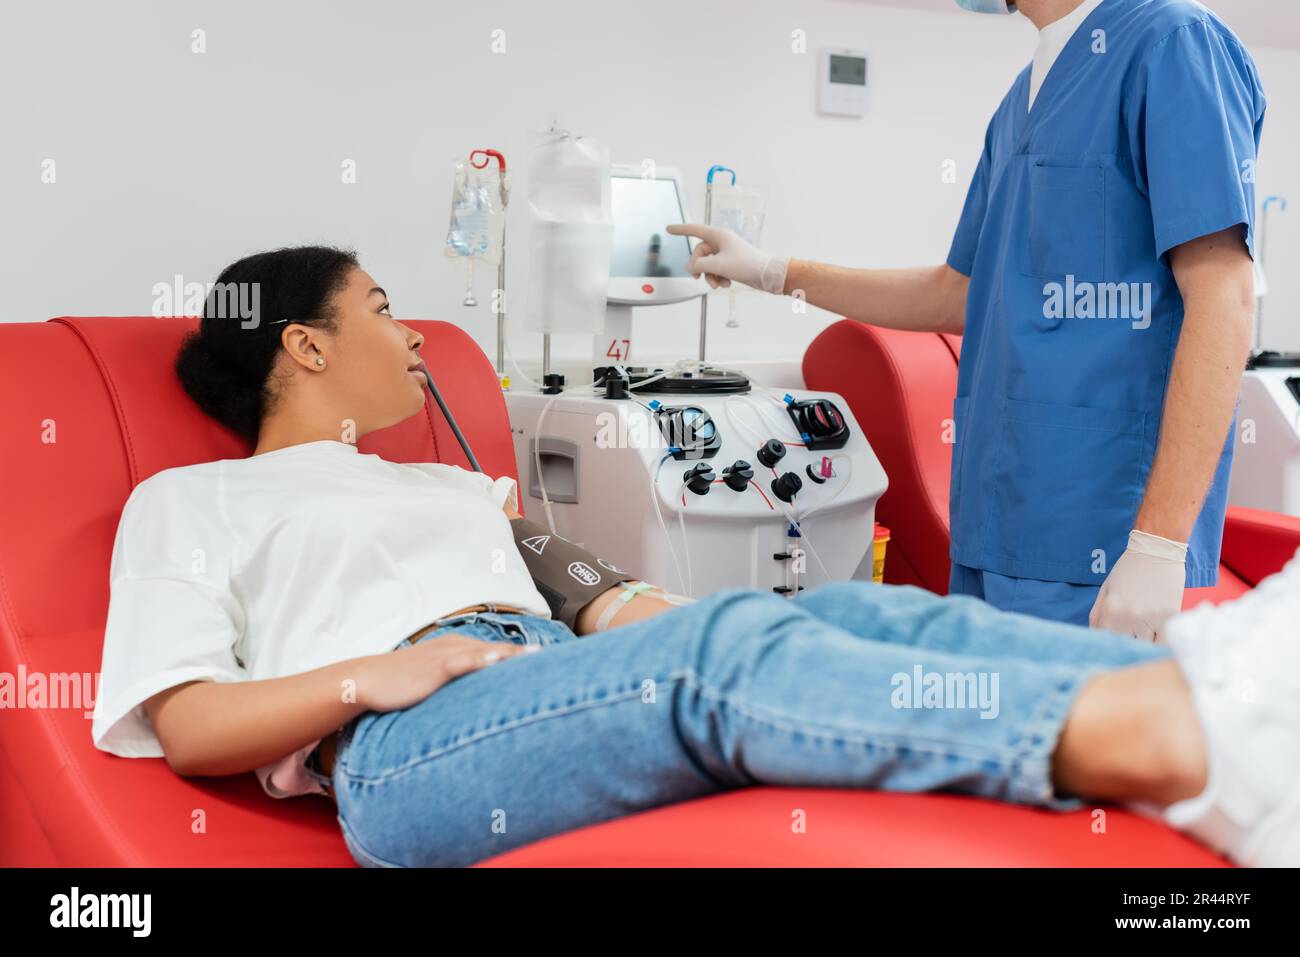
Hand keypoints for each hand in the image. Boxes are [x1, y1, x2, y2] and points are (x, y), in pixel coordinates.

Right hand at [353, 634, 535, 712]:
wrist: (367, 679)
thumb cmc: (400, 683)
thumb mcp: (434, 681)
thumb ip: (458, 685)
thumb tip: (477, 699)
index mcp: (459, 649)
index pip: (499, 652)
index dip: (524, 657)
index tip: (552, 662)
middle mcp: (456, 647)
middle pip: (500, 650)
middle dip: (527, 655)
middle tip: (560, 661)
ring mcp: (446, 655)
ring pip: (487, 653)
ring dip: (513, 655)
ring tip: (539, 658)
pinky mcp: (435, 667)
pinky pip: (463, 661)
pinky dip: (482, 659)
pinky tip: (499, 660)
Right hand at [665, 223, 788, 294]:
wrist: (766, 275)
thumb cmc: (747, 265)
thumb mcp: (718, 265)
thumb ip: (699, 265)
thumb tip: (690, 267)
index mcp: (718, 235)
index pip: (694, 230)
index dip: (680, 229)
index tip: (669, 229)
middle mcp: (721, 242)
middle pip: (699, 253)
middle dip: (699, 267)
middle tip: (699, 277)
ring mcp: (726, 253)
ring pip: (707, 264)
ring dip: (710, 276)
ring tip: (718, 284)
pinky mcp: (730, 263)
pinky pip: (716, 269)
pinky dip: (718, 278)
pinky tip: (726, 284)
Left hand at [1089, 529, 1187, 641]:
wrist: (1157, 551)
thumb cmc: (1128, 570)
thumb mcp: (1106, 590)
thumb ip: (1097, 616)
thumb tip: (1095, 638)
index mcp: (1111, 610)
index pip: (1104, 640)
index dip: (1106, 647)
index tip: (1110, 648)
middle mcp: (1131, 616)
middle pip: (1126, 646)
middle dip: (1126, 645)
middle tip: (1127, 643)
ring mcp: (1153, 617)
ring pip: (1147, 646)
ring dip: (1144, 644)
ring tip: (1143, 636)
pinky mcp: (1172, 616)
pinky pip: (1166, 642)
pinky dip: (1160, 643)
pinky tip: (1157, 638)